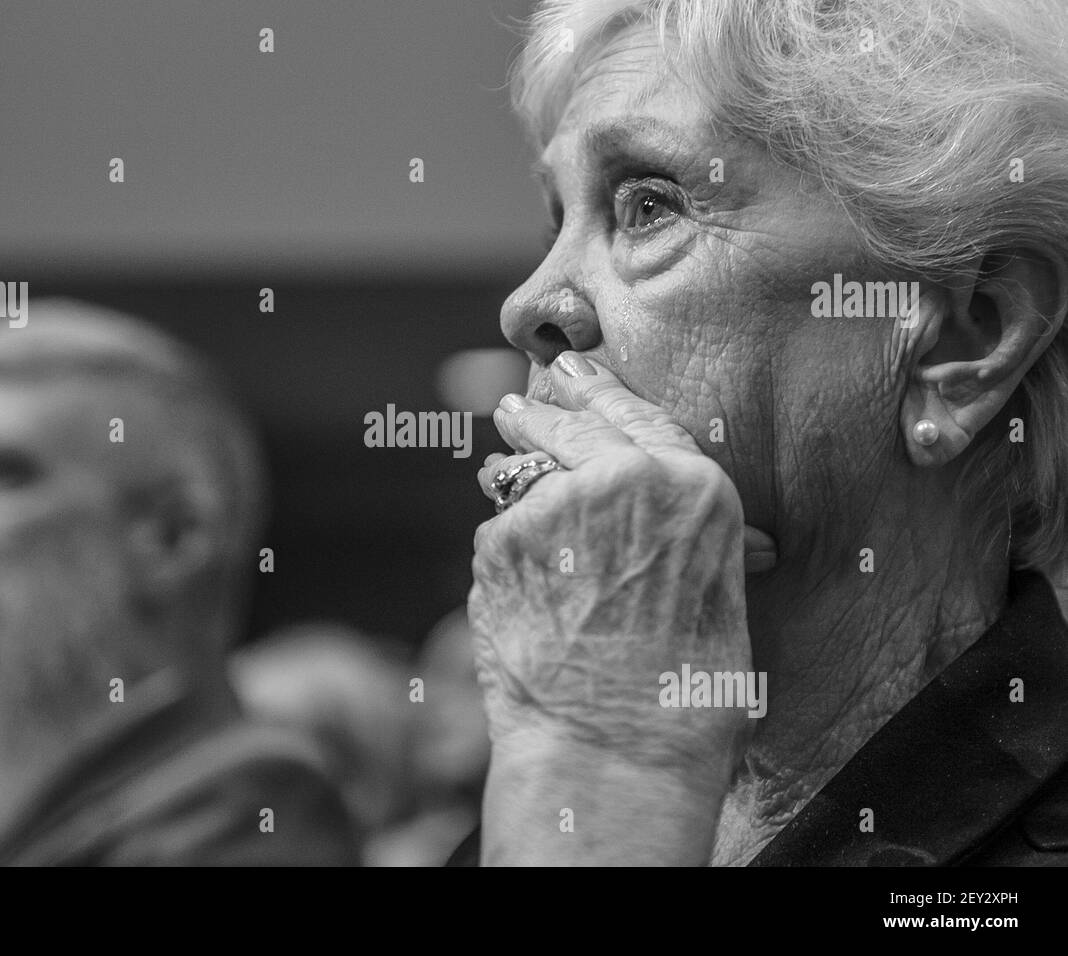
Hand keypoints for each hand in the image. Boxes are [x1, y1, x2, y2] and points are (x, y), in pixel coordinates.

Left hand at [471, 352, 774, 793]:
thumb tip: (647, 509)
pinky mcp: (502, 540)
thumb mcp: (712, 593)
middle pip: (570, 426)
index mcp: (694, 486)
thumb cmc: (681, 696)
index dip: (602, 391)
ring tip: (504, 495)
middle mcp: (625, 477)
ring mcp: (557, 503)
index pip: (638, 416)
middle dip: (540, 415)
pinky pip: (501, 537)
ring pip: (526, 483)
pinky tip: (523, 596)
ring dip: (518, 493)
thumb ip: (673, 533)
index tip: (572, 368)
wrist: (615, 752)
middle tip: (513, 406)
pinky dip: (506, 557)